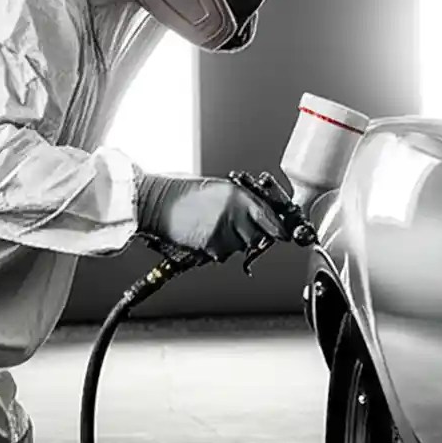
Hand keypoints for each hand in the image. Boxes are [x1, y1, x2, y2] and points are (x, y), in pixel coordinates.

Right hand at [135, 175, 286, 262]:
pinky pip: (223, 254)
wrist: (158, 203)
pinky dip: (218, 248)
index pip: (270, 219)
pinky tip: (205, 233)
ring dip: (233, 242)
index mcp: (239, 197)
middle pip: (257, 238)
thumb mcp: (221, 188)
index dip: (278, 229)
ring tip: (214, 226)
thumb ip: (244, 201)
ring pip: (240, 248)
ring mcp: (223, 233)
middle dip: (251, 235)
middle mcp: (234, 215)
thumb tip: (264, 215)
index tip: (283, 234)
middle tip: (235, 227)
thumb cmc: (185, 192)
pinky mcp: (211, 247)